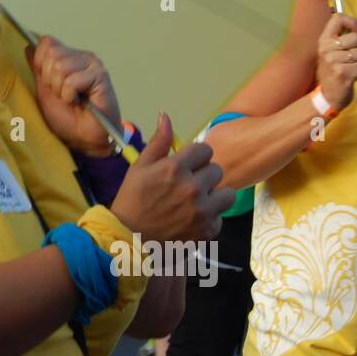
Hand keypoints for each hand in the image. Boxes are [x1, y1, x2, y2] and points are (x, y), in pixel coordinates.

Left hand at [26, 35, 120, 156]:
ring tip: (70, 99)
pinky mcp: (101, 75)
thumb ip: (37, 69)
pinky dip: (69, 96)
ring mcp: (93, 64)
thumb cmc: (66, 117)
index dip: (41, 63)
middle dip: (50, 79)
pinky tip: (79, 102)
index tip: (48, 84)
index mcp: (68, 57)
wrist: (83, 139)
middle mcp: (82, 56)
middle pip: (52, 53)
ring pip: (61, 67)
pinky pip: (72, 81)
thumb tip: (29, 47)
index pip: (47, 42)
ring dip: (60, 89)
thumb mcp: (44, 90)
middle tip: (62, 94)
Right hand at [111, 113, 232, 241]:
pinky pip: (220, 217)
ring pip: (227, 194)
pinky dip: (209, 219)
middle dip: (204, 175)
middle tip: (187, 185)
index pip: (204, 150)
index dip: (195, 156)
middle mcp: (193, 188)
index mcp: (175, 168)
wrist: (129, 239)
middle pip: (216, 170)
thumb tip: (165, 117)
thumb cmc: (132, 201)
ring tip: (196, 202)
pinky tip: (192, 220)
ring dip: (214, 196)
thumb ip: (158, 142)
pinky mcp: (208, 230)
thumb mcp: (139, 167)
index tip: (187, 165)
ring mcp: (202, 211)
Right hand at [315, 12, 356, 111]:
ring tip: (350, 68)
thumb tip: (356, 28)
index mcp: (323, 41)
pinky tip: (352, 76)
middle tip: (349, 59)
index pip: (338, 18)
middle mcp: (326, 49)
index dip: (352, 22)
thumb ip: (339, 39)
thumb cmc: (332, 72)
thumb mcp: (330, 52)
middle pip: (355, 38)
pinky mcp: (342, 73)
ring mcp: (333, 61)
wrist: (327, 97)